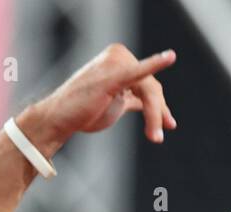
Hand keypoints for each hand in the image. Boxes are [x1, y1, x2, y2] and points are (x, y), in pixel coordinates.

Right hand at [24, 43, 177, 150]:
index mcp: (121, 60)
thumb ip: (135, 99)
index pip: (149, 84)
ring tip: (155, 137)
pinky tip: (170, 57)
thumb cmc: (84, 111)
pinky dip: (154, 64)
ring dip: (154, 115)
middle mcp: (119, 56)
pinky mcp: (112, 77)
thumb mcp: (116, 102)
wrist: (60, 119)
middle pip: (151, 87)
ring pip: (148, 90)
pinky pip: (136, 72)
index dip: (160, 106)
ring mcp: (115, 64)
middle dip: (158, 113)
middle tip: (158, 137)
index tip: (169, 124)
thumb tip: (155, 108)